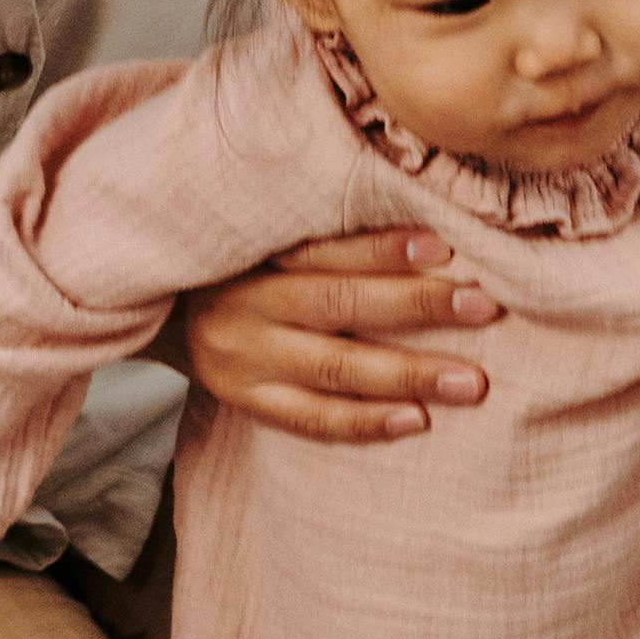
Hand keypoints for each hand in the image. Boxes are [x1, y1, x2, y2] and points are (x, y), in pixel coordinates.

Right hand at [174, 229, 500, 446]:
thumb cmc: (234, 262)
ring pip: (335, 368)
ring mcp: (246, 357)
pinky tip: (416, 421)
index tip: (445, 247)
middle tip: (484, 307)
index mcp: (256, 250)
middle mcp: (249, 303)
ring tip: (470, 382)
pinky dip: (366, 421)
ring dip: (408, 375)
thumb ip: (322, 226)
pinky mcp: (246, 399)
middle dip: (418, 306)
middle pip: (340, 304)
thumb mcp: (261, 232)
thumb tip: (422, 216)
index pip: (327, 248)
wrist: (155, 308)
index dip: (385, 249)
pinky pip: (312, 418)